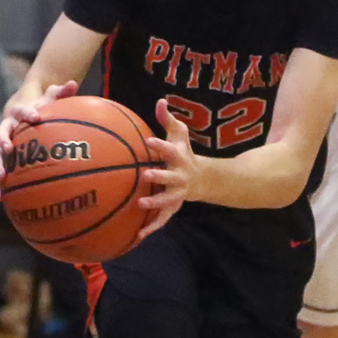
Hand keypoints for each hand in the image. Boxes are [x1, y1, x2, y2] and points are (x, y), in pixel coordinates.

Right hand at [0, 81, 76, 198]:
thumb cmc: (40, 109)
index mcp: (17, 115)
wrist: (22, 117)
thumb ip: (60, 92)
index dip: (27, 113)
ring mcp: (1, 146)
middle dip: (3, 141)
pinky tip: (1, 198)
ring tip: (1, 177)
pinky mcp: (2, 160)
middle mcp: (6, 130)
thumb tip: (74, 82)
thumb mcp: (49, 100)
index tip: (36, 117)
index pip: (20, 112)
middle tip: (9, 149)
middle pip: (0, 134)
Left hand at [137, 99, 202, 239]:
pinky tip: (136, 236)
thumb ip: (169, 119)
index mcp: (178, 158)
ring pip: (166, 200)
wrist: (201, 178)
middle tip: (145, 174)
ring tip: (140, 204)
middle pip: (170, 177)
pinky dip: (150, 228)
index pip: (169, 150)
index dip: (160, 145)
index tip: (148, 141)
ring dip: (155, 203)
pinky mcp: (172, 207)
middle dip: (159, 176)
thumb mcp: (179, 135)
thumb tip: (160, 100)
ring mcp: (177, 194)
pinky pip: (161, 219)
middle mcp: (179, 176)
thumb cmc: (183, 153)